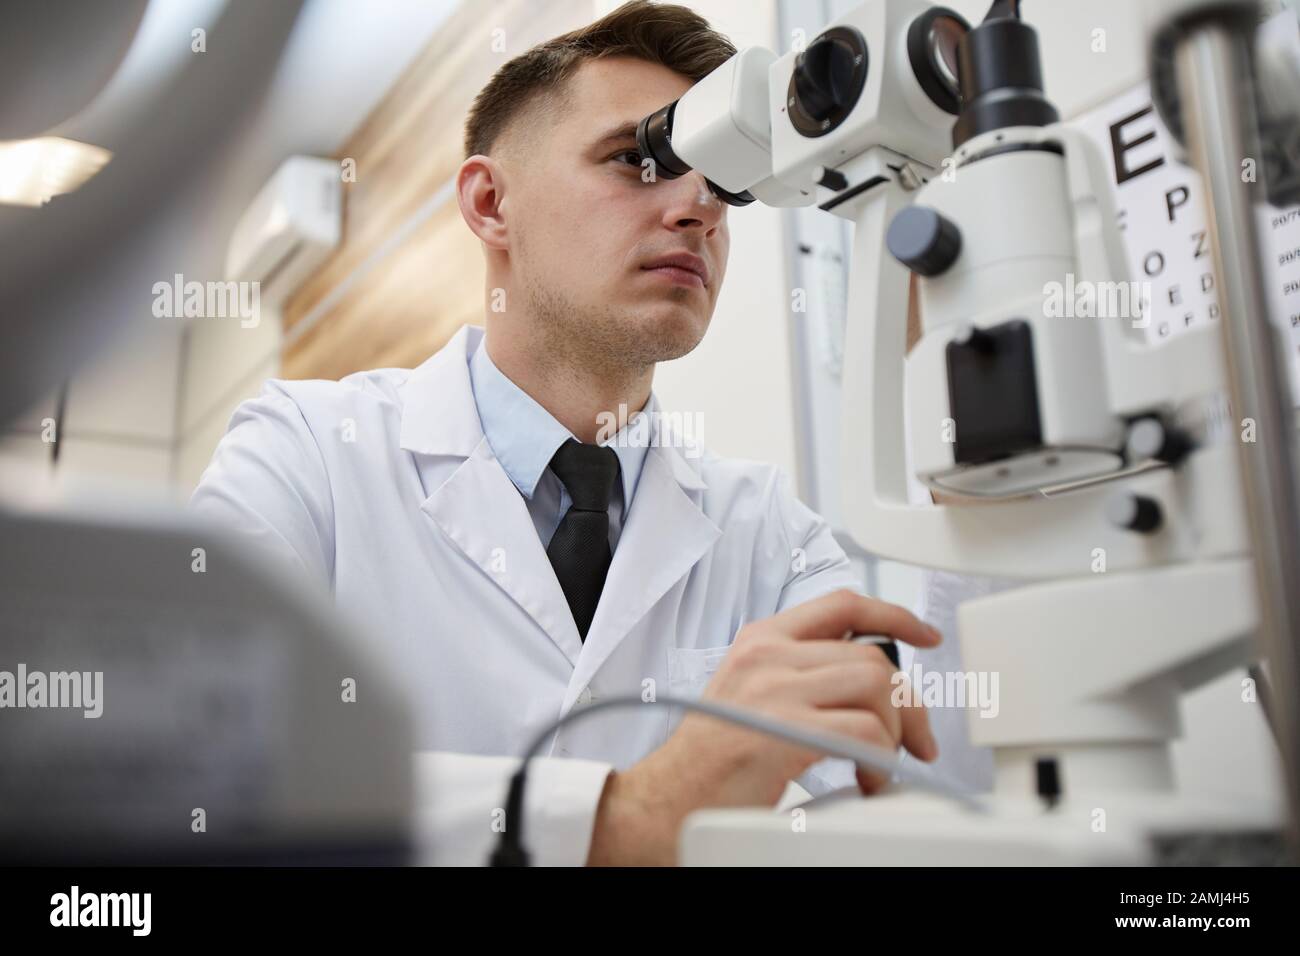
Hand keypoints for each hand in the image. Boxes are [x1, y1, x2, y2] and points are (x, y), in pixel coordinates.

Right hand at [587, 589, 940, 864]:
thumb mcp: (751, 695)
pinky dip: (881, 761)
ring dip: (893, 734)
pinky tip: (865, 779)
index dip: (894, 615)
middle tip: (912, 742)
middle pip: (872, 657)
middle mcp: (767, 654)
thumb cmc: (708, 761)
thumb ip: (801, 676)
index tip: (925, 635)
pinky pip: (866, 731)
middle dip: (907, 705)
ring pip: (877, 687)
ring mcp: (774, 688)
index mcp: (760, 640)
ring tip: (877, 765)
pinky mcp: (784, 729)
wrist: (664, 801)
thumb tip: (871, 684)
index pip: (842, 605)